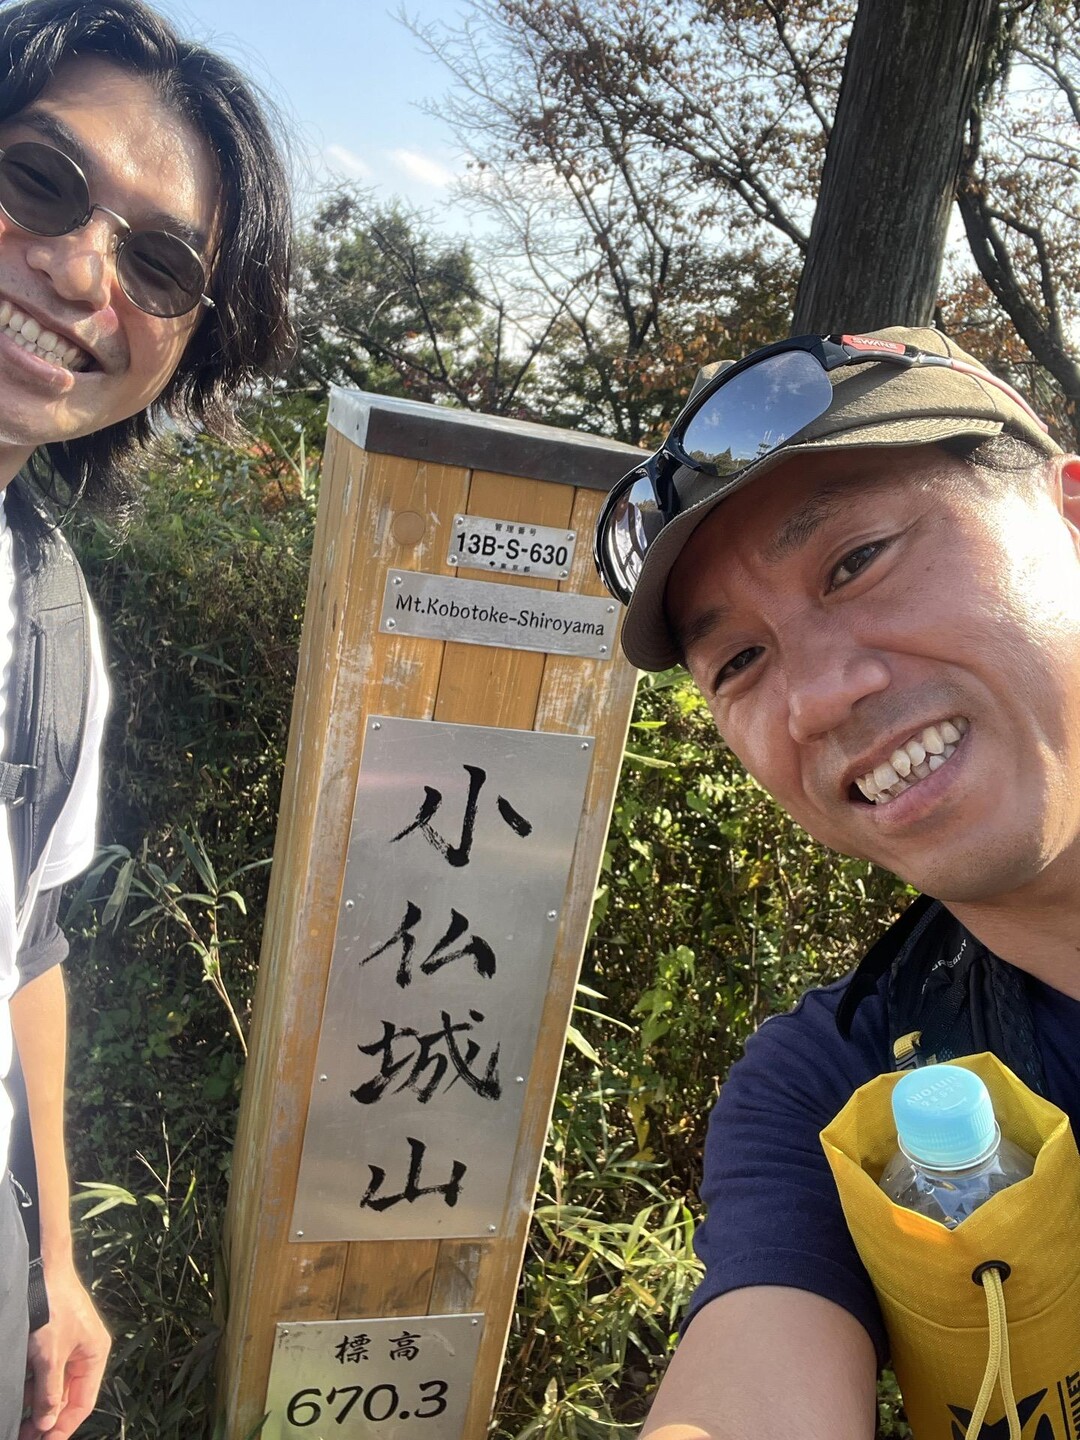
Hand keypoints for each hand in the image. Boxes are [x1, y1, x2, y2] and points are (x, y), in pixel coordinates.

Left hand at [19, 1262, 109, 1438]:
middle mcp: (85, 1352)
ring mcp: (69, 1344)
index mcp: (94, 1355)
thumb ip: (50, 1393)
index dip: (63, 1428)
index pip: (82, 1403)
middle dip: (47, 1418)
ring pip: (53, 1384)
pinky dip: (33, 1384)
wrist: (40, 1269)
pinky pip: (45, 1370)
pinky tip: (18, 1396)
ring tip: (17, 1421)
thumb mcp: (50, 1356)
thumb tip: (47, 1424)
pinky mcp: (53, 1338)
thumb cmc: (51, 1308)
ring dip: (37, 1403)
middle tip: (23, 1436)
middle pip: (67, 1396)